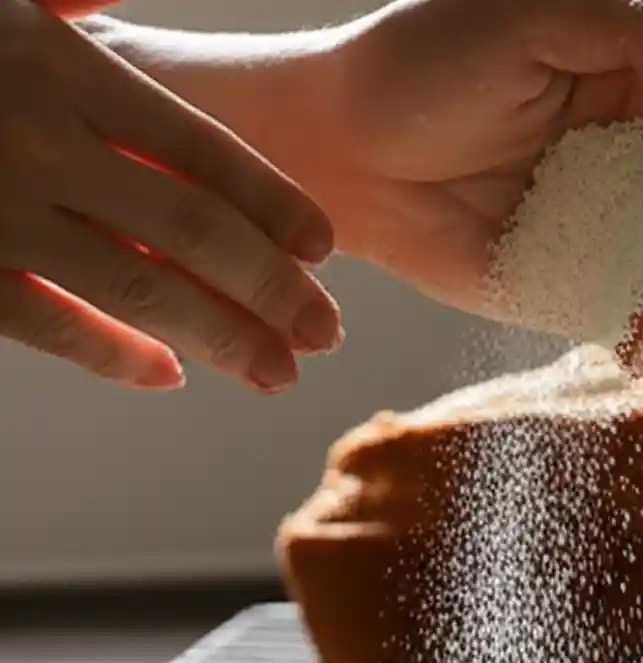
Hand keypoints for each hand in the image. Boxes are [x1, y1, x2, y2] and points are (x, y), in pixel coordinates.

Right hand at [0, 1, 341, 392]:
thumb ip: (64, 3)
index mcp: (66, 71)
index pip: (203, 146)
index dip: (274, 201)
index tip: (326, 247)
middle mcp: (41, 141)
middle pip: (194, 229)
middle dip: (272, 286)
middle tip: (329, 332)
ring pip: (138, 288)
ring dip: (219, 336)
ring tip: (277, 372)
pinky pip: (45, 323)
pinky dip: (110, 353)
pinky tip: (165, 375)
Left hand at [285, 0, 642, 369]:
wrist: (334, 143)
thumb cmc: (421, 66)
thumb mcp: (531, 26)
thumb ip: (628, 29)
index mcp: (610, 99)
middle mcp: (600, 167)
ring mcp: (573, 232)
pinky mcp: (538, 284)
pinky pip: (598, 313)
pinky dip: (626, 337)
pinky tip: (639, 351)